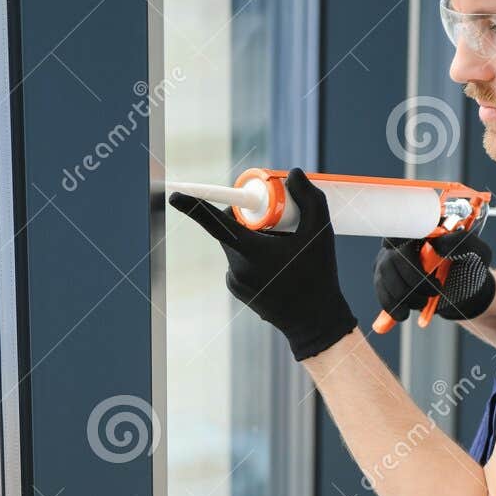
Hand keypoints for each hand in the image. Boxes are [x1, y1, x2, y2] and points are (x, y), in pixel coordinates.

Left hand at [168, 168, 357, 360]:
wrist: (315, 322)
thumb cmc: (319, 275)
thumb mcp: (321, 232)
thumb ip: (309, 198)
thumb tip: (294, 174)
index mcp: (251, 251)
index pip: (216, 222)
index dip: (194, 206)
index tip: (175, 196)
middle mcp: (237, 267)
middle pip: (230, 228)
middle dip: (250, 217)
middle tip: (277, 219)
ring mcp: (235, 282)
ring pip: (236, 245)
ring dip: (254, 238)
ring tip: (285, 251)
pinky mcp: (238, 290)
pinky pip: (239, 262)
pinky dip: (254, 256)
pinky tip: (278, 268)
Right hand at [374, 229, 494, 322]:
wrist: (464, 289)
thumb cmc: (471, 266)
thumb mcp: (478, 252)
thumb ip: (462, 242)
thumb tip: (437, 243)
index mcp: (422, 228)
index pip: (402, 228)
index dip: (397, 239)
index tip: (401, 249)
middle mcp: (402, 241)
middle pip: (393, 258)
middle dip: (413, 280)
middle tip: (434, 291)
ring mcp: (389, 260)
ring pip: (385, 277)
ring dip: (405, 295)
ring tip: (423, 302)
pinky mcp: (384, 280)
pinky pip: (381, 293)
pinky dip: (392, 307)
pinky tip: (404, 314)